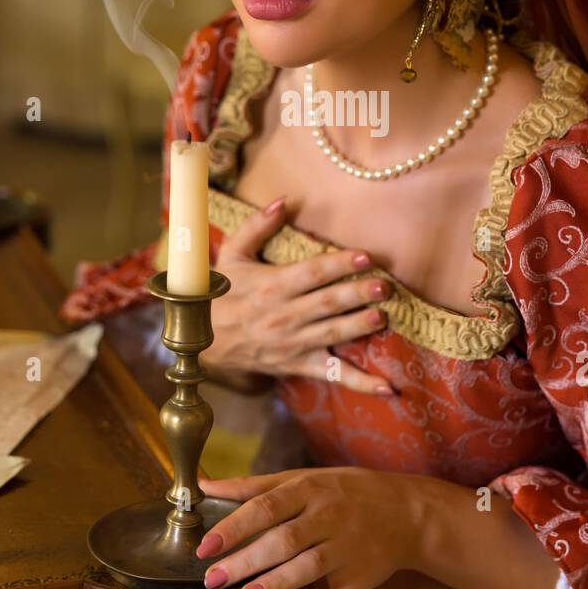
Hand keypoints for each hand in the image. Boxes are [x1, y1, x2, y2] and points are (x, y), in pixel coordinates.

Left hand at [196, 466, 424, 588]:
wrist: (405, 510)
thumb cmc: (342, 492)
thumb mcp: (302, 479)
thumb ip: (254, 486)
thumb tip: (205, 487)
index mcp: (308, 491)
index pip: (266, 507)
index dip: (235, 526)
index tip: (206, 545)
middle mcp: (327, 517)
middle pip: (283, 539)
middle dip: (247, 559)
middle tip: (212, 578)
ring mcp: (346, 547)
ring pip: (310, 566)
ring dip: (280, 582)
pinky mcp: (361, 576)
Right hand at [207, 197, 395, 396]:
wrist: (200, 337)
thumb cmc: (222, 290)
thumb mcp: (232, 253)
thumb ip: (258, 226)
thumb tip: (283, 200)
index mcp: (271, 285)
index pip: (311, 273)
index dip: (339, 265)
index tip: (365, 257)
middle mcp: (283, 315)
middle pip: (326, 304)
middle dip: (357, 295)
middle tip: (384, 286)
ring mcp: (292, 343)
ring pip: (332, 335)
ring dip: (359, 327)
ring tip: (382, 317)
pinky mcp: (298, 365)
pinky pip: (332, 375)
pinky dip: (360, 383)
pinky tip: (387, 388)